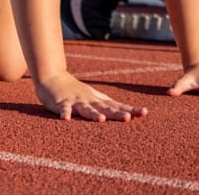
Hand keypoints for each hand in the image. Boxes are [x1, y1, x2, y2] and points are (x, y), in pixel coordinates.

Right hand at [32, 72, 146, 121]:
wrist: (53, 77)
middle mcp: (90, 100)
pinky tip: (66, 119)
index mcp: (98, 100)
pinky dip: (65, 113)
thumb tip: (129, 113)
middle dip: (116, 113)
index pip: (117, 106)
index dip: (130, 109)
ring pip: (86, 109)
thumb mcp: (94, 97)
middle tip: (128, 117)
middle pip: (105, 108)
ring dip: (93, 114)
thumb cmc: (76, 91)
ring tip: (101, 119)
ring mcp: (76, 101)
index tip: (144, 112)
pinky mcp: (62, 103)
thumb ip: (108, 106)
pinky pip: (64, 109)